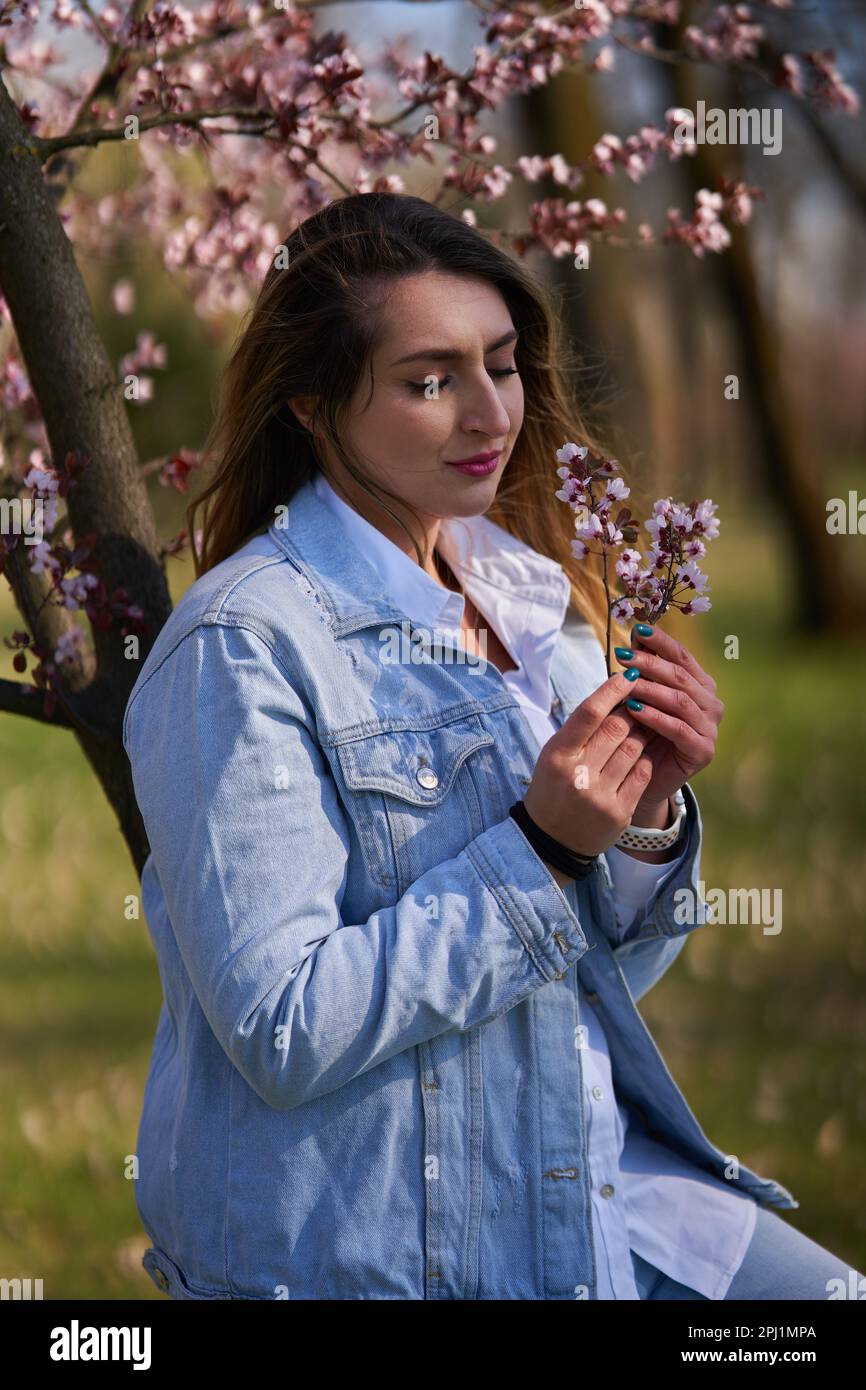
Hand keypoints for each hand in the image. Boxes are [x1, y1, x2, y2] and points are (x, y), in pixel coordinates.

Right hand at [524, 670, 655, 859]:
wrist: (551, 840)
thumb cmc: (553, 788)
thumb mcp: (555, 755)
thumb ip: (580, 729)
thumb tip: (614, 695)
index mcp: (558, 755)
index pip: (590, 713)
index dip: (613, 690)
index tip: (629, 675)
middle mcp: (579, 774)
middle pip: (617, 728)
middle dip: (632, 712)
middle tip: (640, 702)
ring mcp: (600, 795)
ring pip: (635, 748)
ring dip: (642, 734)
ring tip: (643, 727)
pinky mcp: (619, 812)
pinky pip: (643, 773)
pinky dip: (645, 760)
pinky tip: (641, 756)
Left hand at [615, 623, 723, 815]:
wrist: (642, 779)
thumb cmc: (640, 732)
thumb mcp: (640, 696)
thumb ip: (643, 669)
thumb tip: (636, 633)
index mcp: (700, 685)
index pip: (682, 657)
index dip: (661, 643)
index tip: (638, 631)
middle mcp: (710, 704)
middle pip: (681, 677)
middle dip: (650, 664)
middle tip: (624, 657)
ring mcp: (710, 728)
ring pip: (680, 701)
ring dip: (651, 689)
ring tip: (625, 684)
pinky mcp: (704, 751)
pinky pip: (679, 729)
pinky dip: (656, 717)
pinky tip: (634, 710)